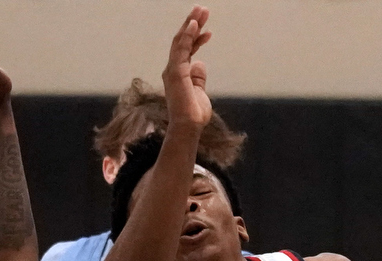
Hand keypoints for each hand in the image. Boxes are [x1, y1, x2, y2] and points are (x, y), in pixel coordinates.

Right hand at [162, 7, 212, 129]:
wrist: (189, 126)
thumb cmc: (194, 114)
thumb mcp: (200, 92)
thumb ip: (198, 78)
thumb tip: (200, 63)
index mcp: (178, 73)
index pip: (187, 51)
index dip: (197, 39)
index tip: (209, 32)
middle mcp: (172, 69)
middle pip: (182, 41)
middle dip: (192, 24)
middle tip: (203, 9)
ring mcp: (172, 70)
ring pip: (180, 41)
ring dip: (191, 24)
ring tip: (201, 10)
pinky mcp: (175, 72)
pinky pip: (181, 49)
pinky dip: (187, 36)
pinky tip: (195, 24)